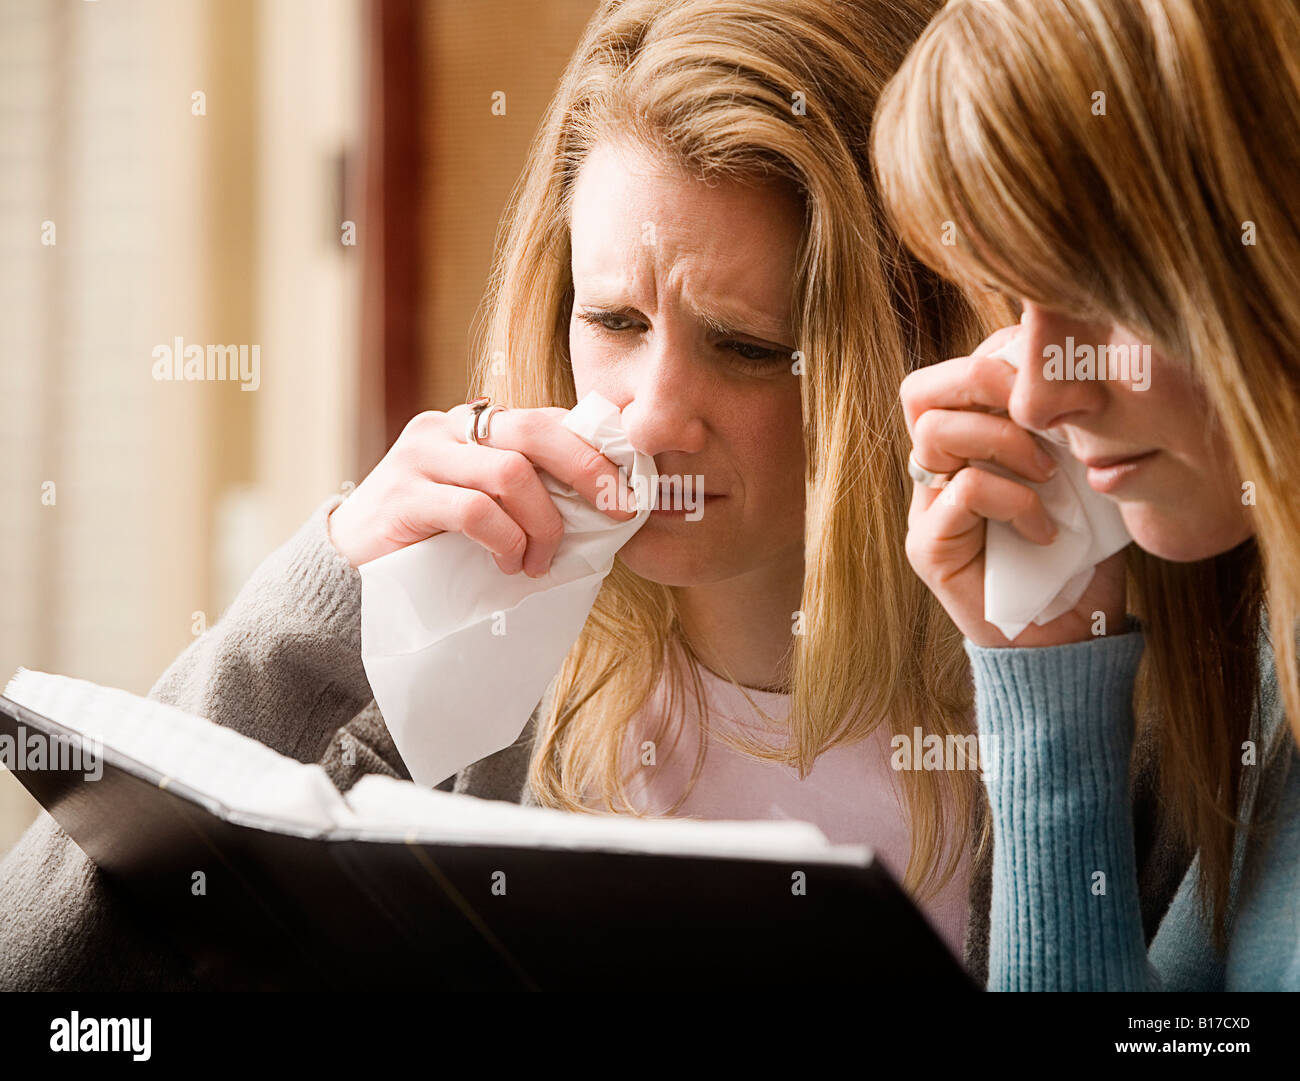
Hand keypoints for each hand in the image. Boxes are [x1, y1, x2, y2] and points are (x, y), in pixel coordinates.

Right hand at [327, 403, 636, 571]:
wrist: (347, 573)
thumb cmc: (430, 544)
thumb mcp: (485, 508)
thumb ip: (526, 494)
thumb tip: (603, 507)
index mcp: (474, 427)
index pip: (547, 420)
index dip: (595, 450)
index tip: (630, 487)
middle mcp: (448, 429)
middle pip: (535, 431)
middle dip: (588, 471)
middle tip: (616, 512)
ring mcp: (422, 458)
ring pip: (510, 472)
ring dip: (542, 522)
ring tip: (538, 561)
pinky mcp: (403, 496)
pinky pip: (473, 509)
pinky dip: (505, 538)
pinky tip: (507, 563)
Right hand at [900, 326, 1126, 647]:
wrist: (1070, 639)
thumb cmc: (1079, 554)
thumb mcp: (1078, 475)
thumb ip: (1058, 427)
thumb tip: (1070, 370)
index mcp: (964, 446)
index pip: (951, 374)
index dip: (995, 359)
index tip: (1052, 378)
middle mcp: (934, 472)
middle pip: (920, 391)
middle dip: (984, 381)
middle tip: (1040, 408)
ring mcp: (925, 509)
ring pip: (935, 433)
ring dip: (1004, 442)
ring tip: (1049, 475)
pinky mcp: (930, 548)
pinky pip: (963, 492)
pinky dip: (1016, 500)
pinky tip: (1046, 530)